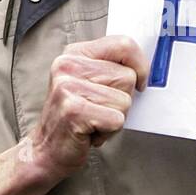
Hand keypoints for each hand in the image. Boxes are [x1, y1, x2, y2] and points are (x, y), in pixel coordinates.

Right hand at [0, 35, 148, 194]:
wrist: (46, 150)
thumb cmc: (76, 118)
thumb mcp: (90, 83)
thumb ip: (112, 68)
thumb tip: (148, 69)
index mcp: (75, 53)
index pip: (123, 44)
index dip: (140, 65)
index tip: (139, 81)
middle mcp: (68, 65)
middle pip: (128, 77)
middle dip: (123, 99)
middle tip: (99, 110)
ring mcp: (68, 86)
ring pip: (125, 100)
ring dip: (115, 118)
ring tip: (93, 122)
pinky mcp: (74, 109)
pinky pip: (117, 119)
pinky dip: (109, 132)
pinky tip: (89, 133)